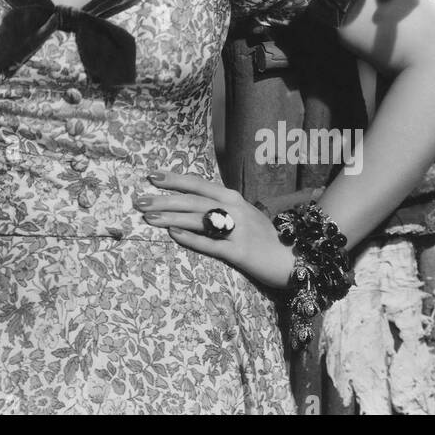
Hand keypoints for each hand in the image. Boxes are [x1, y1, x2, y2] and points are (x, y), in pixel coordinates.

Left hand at [136, 172, 295, 289]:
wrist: (295, 258)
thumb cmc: (264, 236)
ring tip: (148, 218)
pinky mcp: (240, 252)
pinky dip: (192, 239)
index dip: (175, 179)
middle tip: (139, 201)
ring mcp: (238, 230)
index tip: (151, 176)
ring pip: (199, 220)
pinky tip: (174, 236)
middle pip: (193, 201)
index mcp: (233, 198)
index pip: (198, 184)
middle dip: (164, 200)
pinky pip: (212, 244)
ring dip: (171, 218)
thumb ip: (220, 207)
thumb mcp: (243, 214)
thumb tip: (188, 204)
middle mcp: (235, 210)